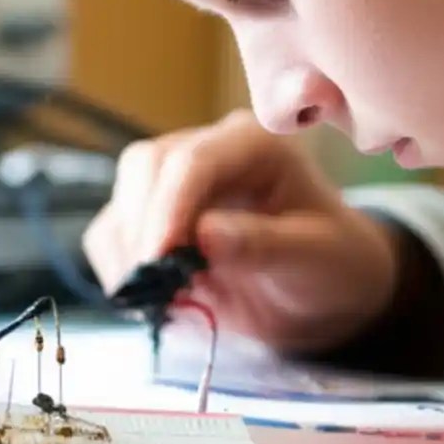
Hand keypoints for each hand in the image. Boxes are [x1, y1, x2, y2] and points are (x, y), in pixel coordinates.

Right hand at [83, 109, 400, 355]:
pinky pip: (113, 231)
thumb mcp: (316, 259)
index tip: (157, 259)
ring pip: (123, 196)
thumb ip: (265, 245)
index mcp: (253, 144)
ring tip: (159, 299)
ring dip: (128, 251)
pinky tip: (152, 297)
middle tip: (155, 287)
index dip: (169, 207)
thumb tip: (205, 235)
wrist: (319, 294)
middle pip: (146, 167)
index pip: (195, 160)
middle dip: (143, 227)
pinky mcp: (151, 216)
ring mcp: (174, 181)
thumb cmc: (330, 266)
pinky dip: (118, 266)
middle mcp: (207, 150)